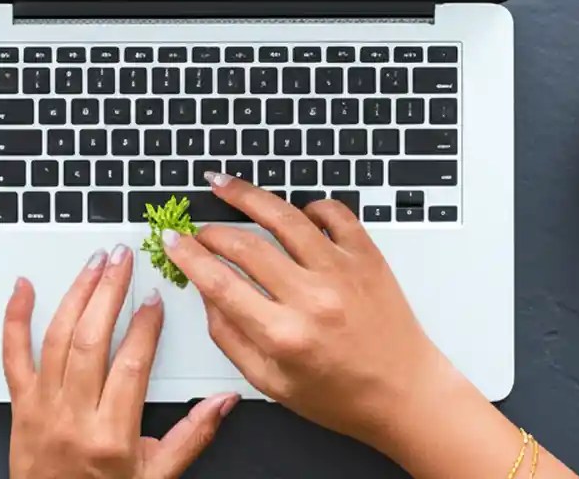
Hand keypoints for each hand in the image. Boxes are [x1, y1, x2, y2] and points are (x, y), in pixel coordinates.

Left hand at [3, 245, 237, 478]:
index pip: (130, 365)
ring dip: (76, 294)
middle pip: (89, 340)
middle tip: (124, 258)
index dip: (145, 326)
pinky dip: (15, 319)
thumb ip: (193, 436)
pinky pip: (13, 357)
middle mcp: (71, 418)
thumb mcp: (157, 476)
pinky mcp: (20, 407)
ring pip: (56, 339)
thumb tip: (225, 401)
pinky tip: (23, 288)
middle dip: (108, 291)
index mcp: (110, 436)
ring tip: (94, 263)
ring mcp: (41, 409)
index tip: (155, 298)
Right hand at [159, 174, 457, 446]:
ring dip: (249, 196)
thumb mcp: (271, 382)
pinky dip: (310, 207)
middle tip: (198, 226)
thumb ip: (231, 336)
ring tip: (225, 184)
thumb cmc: (340, 394)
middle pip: (246, 246)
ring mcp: (343, 272)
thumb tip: (205, 292)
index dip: (189, 256)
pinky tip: (295, 212)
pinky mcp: (368, 257)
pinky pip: (334, 214)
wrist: (404, 391)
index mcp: (284, 335)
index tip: (174, 242)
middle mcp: (313, 298)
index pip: (220, 283)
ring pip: (286, 217)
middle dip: (213, 230)